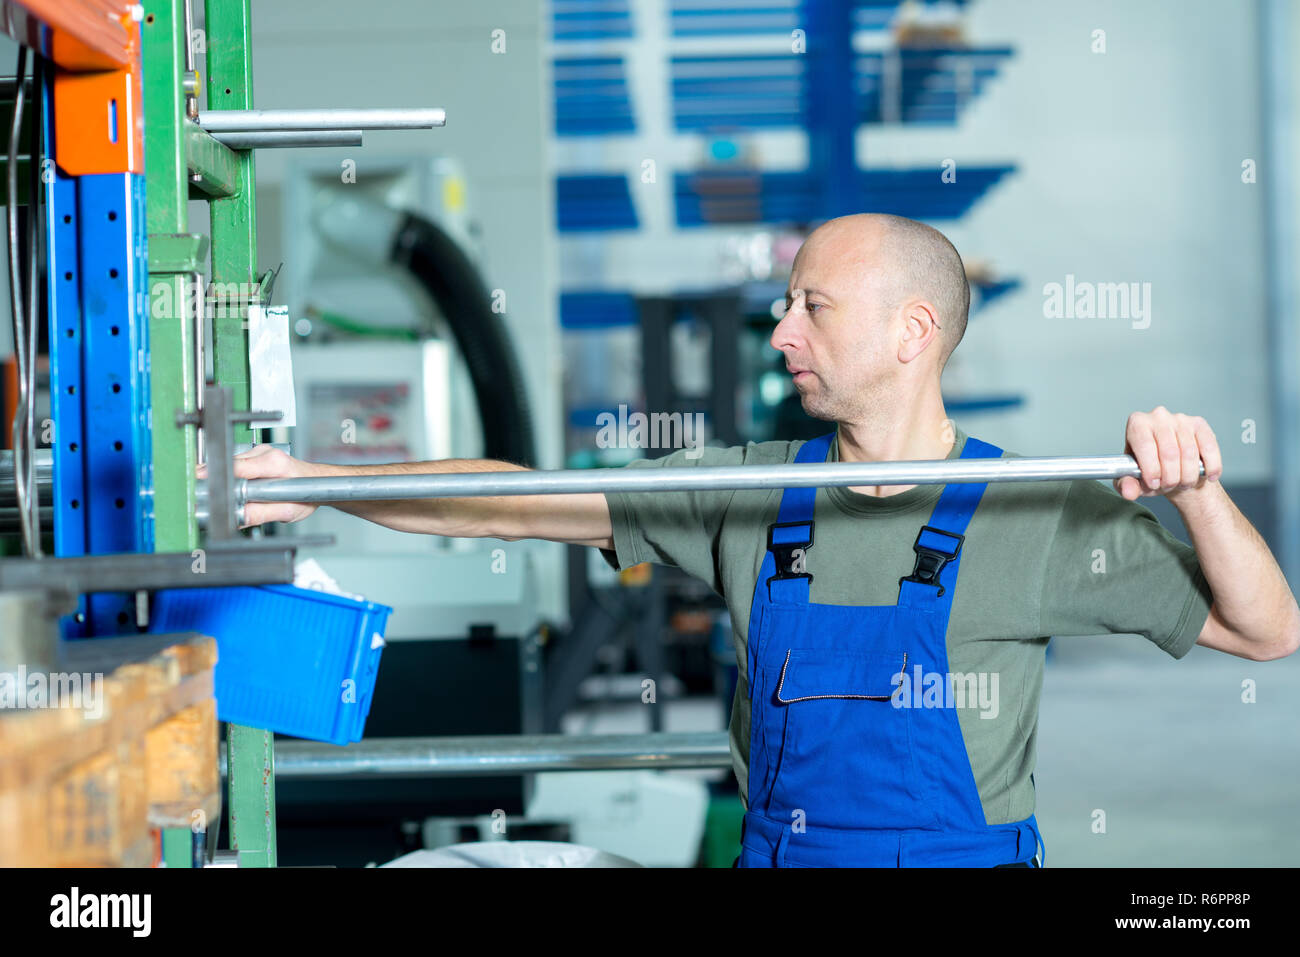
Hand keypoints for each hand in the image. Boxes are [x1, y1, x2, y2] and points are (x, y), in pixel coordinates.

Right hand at [196, 444, 319, 527]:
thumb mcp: (287, 511)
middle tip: (206, 497)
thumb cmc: (306, 495)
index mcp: (274, 463)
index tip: (202, 486)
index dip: (217, 477)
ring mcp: (258, 451)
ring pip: (229, 465)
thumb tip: (236, 516)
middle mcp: (264, 452)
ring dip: (224, 480)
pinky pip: (234, 465)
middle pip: (228, 465)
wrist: (317, 484)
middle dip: (217, 482)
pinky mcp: (254, 455)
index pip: (236, 467)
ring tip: (226, 495)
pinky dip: (229, 477)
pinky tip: (234, 487)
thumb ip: (260, 514)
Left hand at [1113, 407, 1221, 501]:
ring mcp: (1181, 419)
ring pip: (1189, 453)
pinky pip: (1209, 449)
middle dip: (1170, 477)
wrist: (1174, 466)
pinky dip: (1211, 467)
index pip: (1145, 446)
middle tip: (1169, 486)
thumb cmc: (1151, 471)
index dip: (1151, 469)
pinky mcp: (1200, 424)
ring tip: (1183, 483)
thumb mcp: (1135, 480)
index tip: (1154, 484)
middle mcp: (1158, 416)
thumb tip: (1128, 492)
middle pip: (1169, 452)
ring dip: (1188, 476)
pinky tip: (1208, 476)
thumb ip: (1127, 486)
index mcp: (1137, 424)